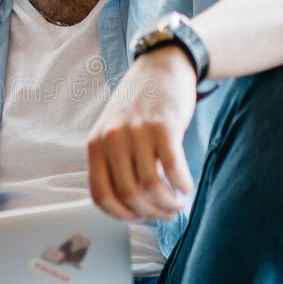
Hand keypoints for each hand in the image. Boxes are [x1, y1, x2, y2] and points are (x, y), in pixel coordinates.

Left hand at [88, 46, 196, 220]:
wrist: (161, 66)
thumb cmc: (139, 104)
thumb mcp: (113, 130)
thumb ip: (114, 162)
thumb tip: (131, 207)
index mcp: (95, 144)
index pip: (101, 196)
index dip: (121, 215)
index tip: (138, 217)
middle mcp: (112, 139)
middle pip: (129, 195)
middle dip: (150, 213)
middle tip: (166, 214)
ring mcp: (137, 131)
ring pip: (151, 186)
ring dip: (168, 203)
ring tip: (178, 203)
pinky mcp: (164, 125)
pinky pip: (173, 168)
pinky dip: (182, 185)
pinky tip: (187, 186)